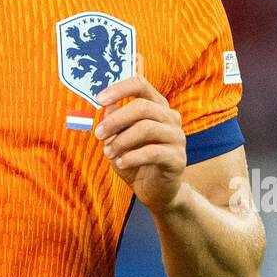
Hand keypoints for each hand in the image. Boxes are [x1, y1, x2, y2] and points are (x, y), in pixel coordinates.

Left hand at [93, 76, 186, 214]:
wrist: (156, 191)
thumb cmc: (136, 160)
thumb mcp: (118, 139)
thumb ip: (114, 122)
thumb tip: (107, 107)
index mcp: (157, 106)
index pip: (141, 85)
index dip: (119, 89)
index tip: (98, 99)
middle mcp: (170, 117)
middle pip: (142, 106)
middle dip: (116, 120)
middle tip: (98, 134)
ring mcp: (177, 137)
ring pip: (146, 128)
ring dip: (122, 141)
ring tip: (109, 153)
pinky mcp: (178, 158)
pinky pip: (153, 152)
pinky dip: (132, 157)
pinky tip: (121, 164)